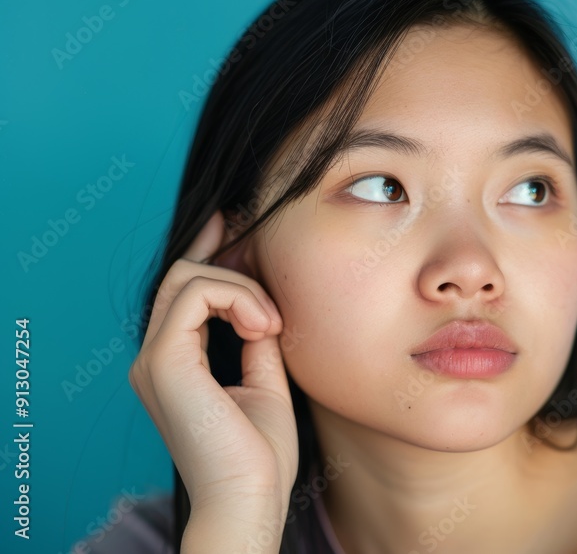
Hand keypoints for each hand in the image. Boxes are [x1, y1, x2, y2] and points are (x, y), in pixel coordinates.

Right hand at [128, 210, 298, 515]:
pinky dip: (237, 297)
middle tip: (274, 304)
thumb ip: (256, 339)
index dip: (209, 250)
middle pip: (185, 274)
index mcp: (176, 363)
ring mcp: (155, 359)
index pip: (184, 290)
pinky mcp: (164, 361)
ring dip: (241, 287)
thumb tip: (263, 305)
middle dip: (233, 267)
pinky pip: (196, 295)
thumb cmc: (260, 452)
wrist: (250, 498)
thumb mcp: (265, 380)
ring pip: (189, 276)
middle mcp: (157, 357)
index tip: (237, 224)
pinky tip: (266, 328)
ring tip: (273, 326)